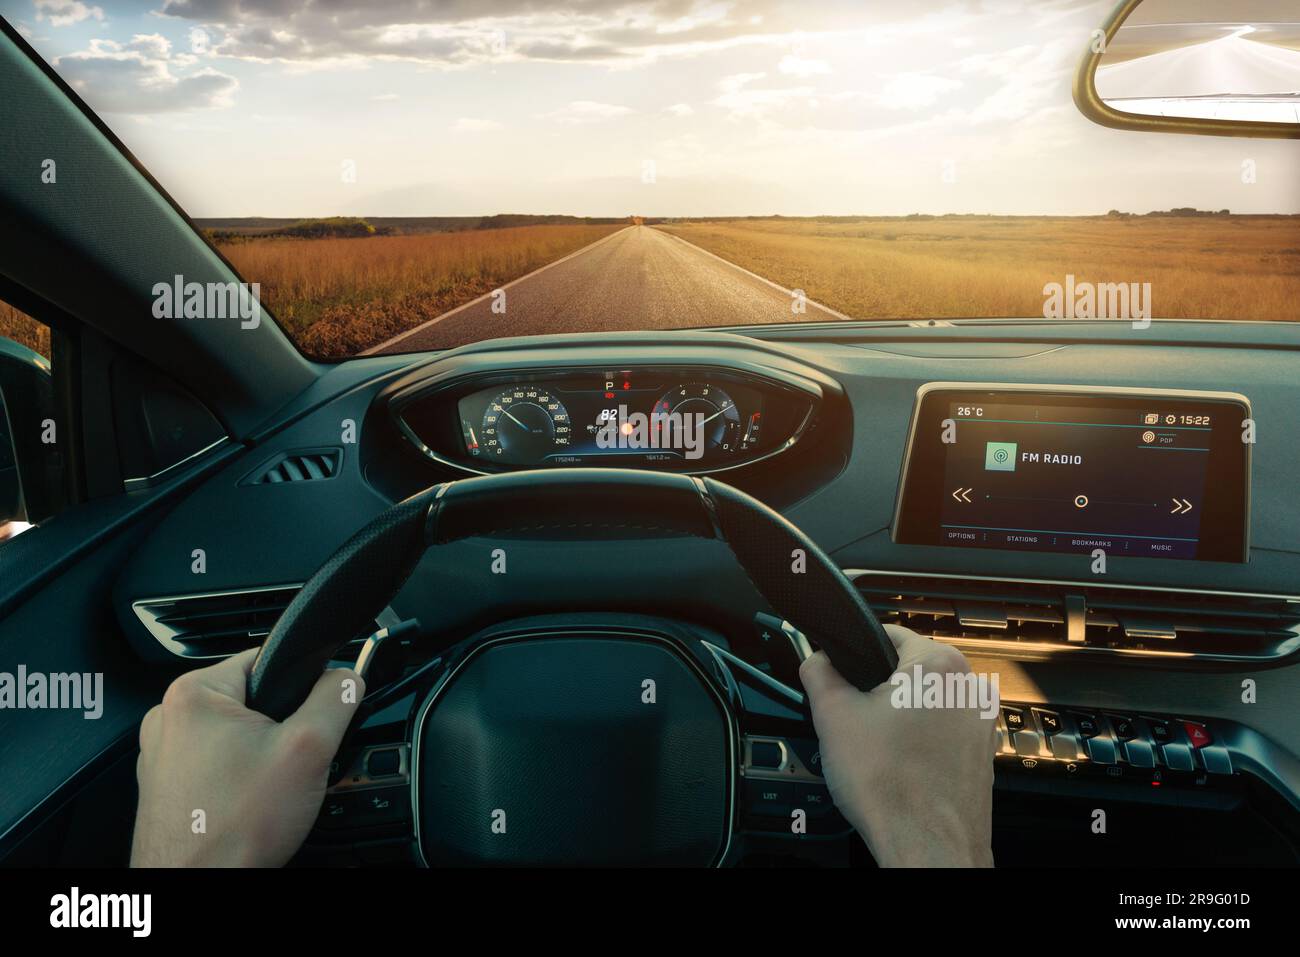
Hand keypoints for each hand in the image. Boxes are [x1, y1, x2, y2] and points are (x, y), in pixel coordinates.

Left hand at [131, 648, 362, 866]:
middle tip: (288, 766)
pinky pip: (217, 764)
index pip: (266, 659)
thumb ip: (336, 699)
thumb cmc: (231, 831)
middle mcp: (168, 718)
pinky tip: (245, 806)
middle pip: (252, 701)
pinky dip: (237, 780)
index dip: (302, 687)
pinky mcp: (167, 785)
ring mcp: (163, 754)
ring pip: (235, 736)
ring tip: (264, 792)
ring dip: (259, 756)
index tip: (309, 720)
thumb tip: (348, 676)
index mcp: (193, 693)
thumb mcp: (309, 750)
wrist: (196, 889)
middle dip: (280, 729)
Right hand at [799, 624, 996, 866]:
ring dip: (901, 717)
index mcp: (939, 663)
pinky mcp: (982, 753)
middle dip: (878, 691)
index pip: (889, 633)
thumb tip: (816, 659)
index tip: (843, 677)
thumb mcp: (832, 716)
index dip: (856, 654)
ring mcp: (981, 722)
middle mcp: (969, 686)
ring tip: (878, 748)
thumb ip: (818, 673)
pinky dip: (920, 742)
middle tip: (855, 721)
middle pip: (909, 669)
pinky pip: (942, 731)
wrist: (927, 848)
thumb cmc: (892, 788)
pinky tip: (900, 765)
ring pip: (926, 702)